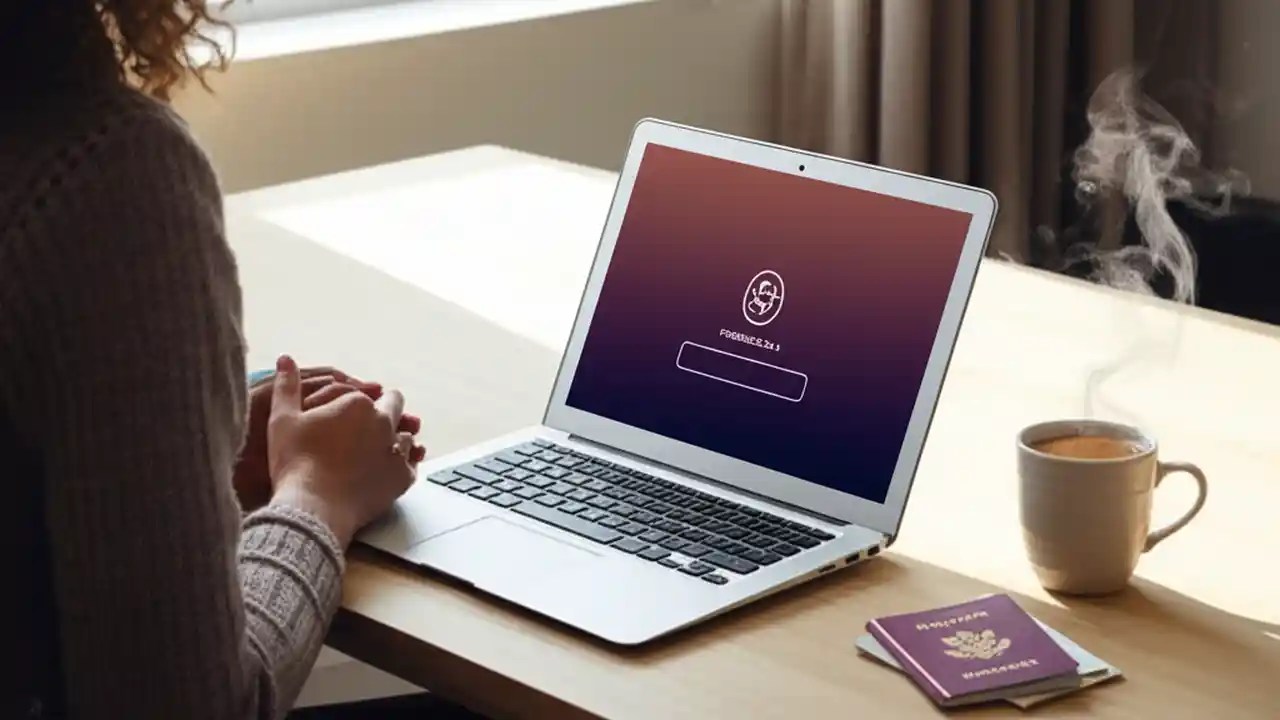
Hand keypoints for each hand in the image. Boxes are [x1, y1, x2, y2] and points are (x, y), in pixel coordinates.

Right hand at [233, 365, 422, 510]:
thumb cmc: (294, 462)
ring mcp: (396, 450)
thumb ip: (287, 386)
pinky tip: (384, 473)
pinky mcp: (403, 477)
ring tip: (374, 454)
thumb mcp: (282, 419)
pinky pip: (411, 467)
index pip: (370, 393)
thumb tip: (286, 359)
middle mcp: (384, 422)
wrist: (311, 507)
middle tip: (366, 431)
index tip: (350, 417)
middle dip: (386, 412)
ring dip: (395, 441)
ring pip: (406, 437)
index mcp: (358, 403)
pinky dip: (400, 468)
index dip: (360, 404)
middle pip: (396, 407)